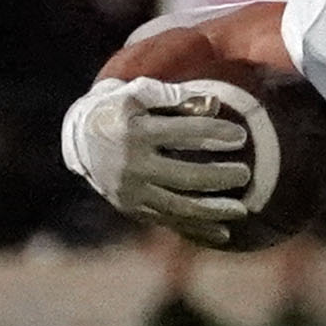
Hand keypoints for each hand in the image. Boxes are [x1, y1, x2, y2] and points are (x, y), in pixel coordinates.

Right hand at [58, 76, 261, 245]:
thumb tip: (214, 104)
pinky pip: (169, 221)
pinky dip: (197, 229)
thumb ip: (175, 96)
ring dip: (214, 210)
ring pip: (179, 206)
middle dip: (220, 177)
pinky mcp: (131, 208)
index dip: (216, 133)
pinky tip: (223, 233)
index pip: (183, 133)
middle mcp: (131, 165)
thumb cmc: (121, 109)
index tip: (242, 135)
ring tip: (243, 210)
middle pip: (185, 176)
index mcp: (134, 132)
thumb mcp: (140, 93)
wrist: (80, 138)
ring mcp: (130, 191)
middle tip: (245, 173)